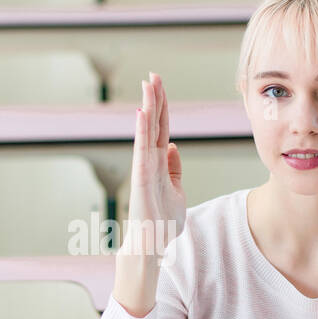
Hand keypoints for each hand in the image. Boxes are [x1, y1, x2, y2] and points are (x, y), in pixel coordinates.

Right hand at [124, 72, 185, 256]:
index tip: (159, 85)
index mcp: (159, 162)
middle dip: (154, 99)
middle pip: (153, 124)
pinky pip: (141, 151)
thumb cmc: (162, 221)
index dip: (162, 106)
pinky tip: (141, 113)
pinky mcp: (141, 179)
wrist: (152, 244)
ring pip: (146, 132)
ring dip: (147, 108)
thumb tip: (173, 147)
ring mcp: (144, 169)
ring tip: (148, 85)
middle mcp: (149, 161)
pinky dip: (141, 132)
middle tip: (153, 74)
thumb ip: (173, 168)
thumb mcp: (176, 190)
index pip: (161, 128)